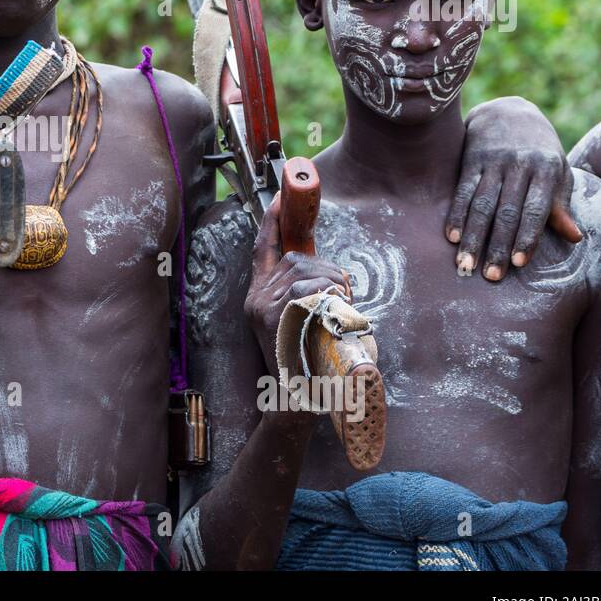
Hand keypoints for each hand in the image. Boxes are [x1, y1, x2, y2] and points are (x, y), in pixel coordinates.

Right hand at [244, 195, 350, 368]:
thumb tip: (328, 274)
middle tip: (343, 291)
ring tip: (340, 307)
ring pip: (307, 271)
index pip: (263, 250)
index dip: (272, 223)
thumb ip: (304, 295)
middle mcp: (257, 299)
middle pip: (296, 258)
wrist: (298, 402)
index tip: (281, 198)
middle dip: (327, 268)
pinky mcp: (279, 316)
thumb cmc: (310, 363)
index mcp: (259, 298)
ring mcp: (265, 307)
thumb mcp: (301, 323)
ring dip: (333, 283)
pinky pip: (312, 288)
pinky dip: (332, 296)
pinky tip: (334, 314)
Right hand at [448, 96, 581, 281]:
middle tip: (491, 276)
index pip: (535, 208)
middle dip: (497, 245)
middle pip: (505, 211)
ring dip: (472, 237)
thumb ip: (560, 204)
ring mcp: (492, 163)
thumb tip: (574, 237)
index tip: (519, 263)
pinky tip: (451, 237)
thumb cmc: (539, 151)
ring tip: (466, 265)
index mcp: (545, 168)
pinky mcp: (471, 161)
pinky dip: (456, 215)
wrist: (508, 111)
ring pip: (480, 205)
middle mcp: (518, 165)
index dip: (526, 236)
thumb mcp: (557, 171)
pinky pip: (462, 192)